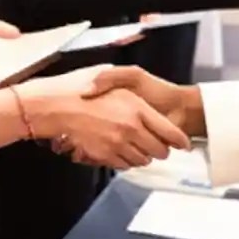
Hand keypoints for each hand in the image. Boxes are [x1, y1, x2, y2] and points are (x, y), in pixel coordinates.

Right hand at [15, 67, 189, 168]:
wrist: (55, 105)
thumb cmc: (81, 86)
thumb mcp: (110, 74)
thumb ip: (133, 87)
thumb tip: (149, 104)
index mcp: (136, 107)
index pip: (168, 132)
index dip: (178, 140)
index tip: (184, 144)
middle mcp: (130, 128)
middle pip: (159, 151)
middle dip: (162, 149)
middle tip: (161, 145)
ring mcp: (117, 143)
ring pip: (143, 160)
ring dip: (144, 155)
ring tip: (139, 146)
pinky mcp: (104, 154)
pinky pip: (124, 164)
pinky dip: (126, 160)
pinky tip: (122, 149)